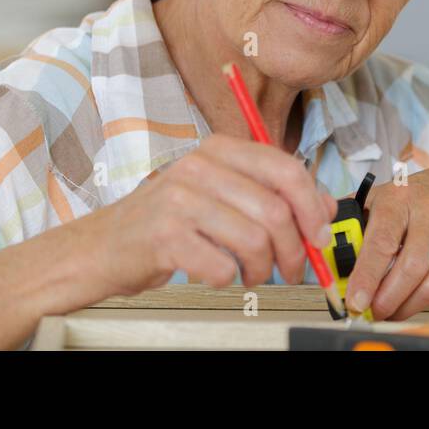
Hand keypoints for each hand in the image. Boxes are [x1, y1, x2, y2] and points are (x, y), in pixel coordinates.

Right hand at [77, 133, 336, 295]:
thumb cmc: (166, 222)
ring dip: (262, 269)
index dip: (312, 206)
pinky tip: (217, 273)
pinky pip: (221, 265)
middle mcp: (199, 166)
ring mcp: (179, 199)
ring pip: (254, 239)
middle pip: (275, 210)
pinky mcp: (164, 236)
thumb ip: (272, 194)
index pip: (285, 168)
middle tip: (291, 270)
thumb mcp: (221, 197)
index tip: (319, 235)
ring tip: (252, 275)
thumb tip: (325, 208)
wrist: (102, 247)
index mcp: (218, 149)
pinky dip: (228, 278)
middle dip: (293, 249)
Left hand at [344, 164, 428, 320]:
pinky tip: (408, 303)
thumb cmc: (424, 195)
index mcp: (399, 196)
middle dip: (385, 298)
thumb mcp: (389, 194)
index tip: (354, 299)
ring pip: (428, 282)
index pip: (381, 240)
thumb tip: (330, 252)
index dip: (366, 275)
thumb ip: (359, 218)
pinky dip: (421, 303)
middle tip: (369, 311)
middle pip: (408, 267)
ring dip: (403, 306)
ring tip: (387, 311)